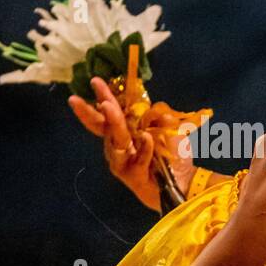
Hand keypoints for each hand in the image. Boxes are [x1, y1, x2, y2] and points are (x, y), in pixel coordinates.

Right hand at [69, 76, 195, 211]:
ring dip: (113, 121)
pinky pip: (137, 158)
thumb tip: (149, 108)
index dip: (103, 97)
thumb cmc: (172, 156)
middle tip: (82, 95)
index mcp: (126, 132)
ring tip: (108, 106)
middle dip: (92, 110)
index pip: (111, 113)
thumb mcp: (168, 129)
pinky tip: (147, 138)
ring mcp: (123, 162)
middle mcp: (119, 147)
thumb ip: (157, 116)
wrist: (183, 184)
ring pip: (116, 140)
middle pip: (103, 126)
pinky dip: (144, 148)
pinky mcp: (132, 176)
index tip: (95, 81)